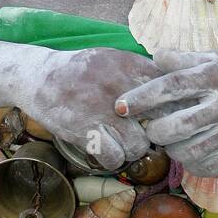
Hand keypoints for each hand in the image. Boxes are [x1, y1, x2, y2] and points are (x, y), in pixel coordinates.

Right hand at [27, 47, 163, 170]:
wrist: (40, 77)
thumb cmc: (83, 70)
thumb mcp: (115, 58)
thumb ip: (144, 71)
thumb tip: (177, 86)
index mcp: (131, 65)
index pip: (170, 91)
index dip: (174, 108)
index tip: (171, 116)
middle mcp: (120, 86)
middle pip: (159, 121)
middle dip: (157, 131)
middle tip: (148, 133)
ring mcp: (102, 110)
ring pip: (138, 145)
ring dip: (133, 148)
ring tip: (123, 140)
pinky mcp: (85, 131)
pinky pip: (115, 158)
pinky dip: (113, 158)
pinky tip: (106, 148)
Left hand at [114, 50, 217, 176]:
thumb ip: (186, 60)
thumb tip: (154, 57)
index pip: (172, 85)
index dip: (143, 97)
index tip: (119, 106)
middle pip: (177, 124)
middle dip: (155, 130)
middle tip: (151, 128)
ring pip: (189, 150)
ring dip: (171, 149)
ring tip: (170, 141)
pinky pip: (207, 167)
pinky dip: (191, 163)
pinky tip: (190, 153)